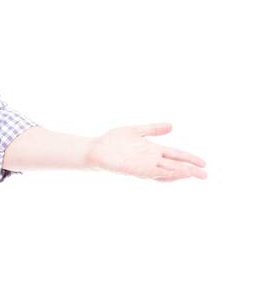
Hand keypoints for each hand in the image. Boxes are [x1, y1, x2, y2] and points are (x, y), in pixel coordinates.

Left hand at [86, 123, 206, 180]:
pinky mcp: (135, 170)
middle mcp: (150, 160)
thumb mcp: (137, 131)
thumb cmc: (113, 141)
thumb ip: (153, 129)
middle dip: (190, 170)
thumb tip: (172, 125)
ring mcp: (143, 166)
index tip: (203, 163)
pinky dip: (163, 174)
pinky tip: (173, 174)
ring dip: (179, 173)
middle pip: (175, 166)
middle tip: (206, 175)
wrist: (95, 149)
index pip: (176, 155)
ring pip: (166, 171)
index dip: (189, 159)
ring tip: (193, 174)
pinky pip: (152, 173)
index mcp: (153, 150)